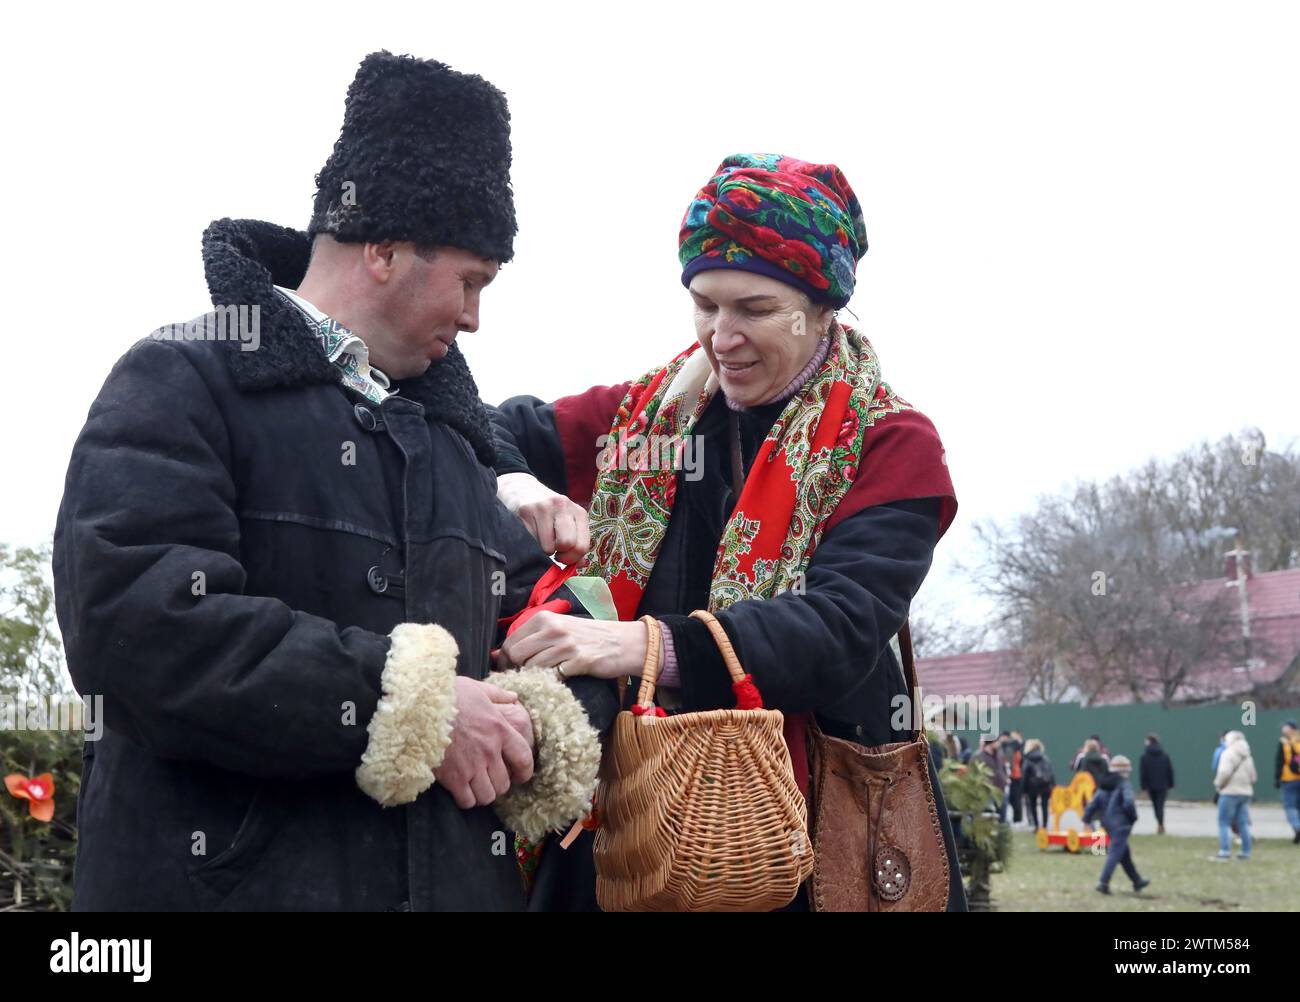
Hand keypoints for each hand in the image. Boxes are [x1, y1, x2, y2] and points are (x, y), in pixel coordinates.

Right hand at [435, 678, 534, 808]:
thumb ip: (497, 695)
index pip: (524, 758)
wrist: (418, 708)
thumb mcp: (476, 689)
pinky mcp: (453, 778)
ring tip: (475, 787)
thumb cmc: (446, 695)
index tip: (520, 776)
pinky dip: (466, 799)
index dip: (524, 772)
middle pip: (504, 783)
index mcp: (499, 729)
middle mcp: (489, 750)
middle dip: (498, 784)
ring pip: (488, 795)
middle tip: (489, 779)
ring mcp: (472, 766)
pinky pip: (467, 800)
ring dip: (483, 793)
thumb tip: (514, 697)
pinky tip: (460, 791)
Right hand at [497, 472, 589, 564]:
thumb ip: (577, 543)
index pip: (582, 546)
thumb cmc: (548, 512)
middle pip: (567, 544)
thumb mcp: (567, 523)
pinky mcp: (526, 511)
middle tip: (553, 551)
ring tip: (541, 538)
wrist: (521, 488)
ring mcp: (544, 507)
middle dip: (559, 555)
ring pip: (547, 547)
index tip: (563, 556)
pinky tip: (530, 532)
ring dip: (543, 550)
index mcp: (579, 512)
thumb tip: (581, 564)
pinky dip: (531, 544)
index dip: (572, 559)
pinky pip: (531, 541)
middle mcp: (564, 506)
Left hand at [500, 611, 647, 679]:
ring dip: (534, 678)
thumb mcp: (559, 630)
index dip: (506, 660)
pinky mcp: (579, 661)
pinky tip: (558, 682)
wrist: (624, 642)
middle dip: (515, 670)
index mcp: (545, 618)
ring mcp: (566, 645)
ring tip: (542, 681)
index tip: (512, 670)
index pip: (511, 642)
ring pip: (532, 667)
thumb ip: (531, 639)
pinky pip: (553, 677)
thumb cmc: (588, 638)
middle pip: (516, 654)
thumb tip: (497, 655)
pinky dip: (551, 683)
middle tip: (523, 679)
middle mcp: (554, 628)